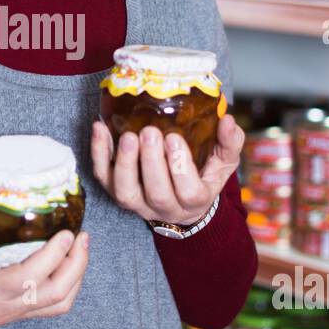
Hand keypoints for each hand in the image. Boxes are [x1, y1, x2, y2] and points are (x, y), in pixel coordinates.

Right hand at [0, 182, 89, 328]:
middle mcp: (9, 307)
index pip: (32, 277)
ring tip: (80, 249)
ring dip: (76, 277)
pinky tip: (65, 267)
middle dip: (77, 264)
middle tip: (82, 235)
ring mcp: (15, 314)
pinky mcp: (16, 315)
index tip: (67, 232)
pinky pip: (53, 306)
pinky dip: (67, 287)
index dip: (54, 255)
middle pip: (58, 293)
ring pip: (60, 303)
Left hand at [91, 115, 243, 225]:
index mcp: (194, 200)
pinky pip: (102, 177)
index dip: (180, 167)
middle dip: (151, 162)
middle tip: (150, 132)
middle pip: (156, 193)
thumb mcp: (223, 162)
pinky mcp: (115, 191)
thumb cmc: (203, 175)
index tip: (174, 138)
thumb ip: (229, 143)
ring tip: (128, 136)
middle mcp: (163, 207)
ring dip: (124, 163)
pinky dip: (98, 153)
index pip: (188, 192)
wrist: (179, 199)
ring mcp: (137, 202)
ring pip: (125, 192)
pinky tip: (100, 128)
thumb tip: (228, 121)